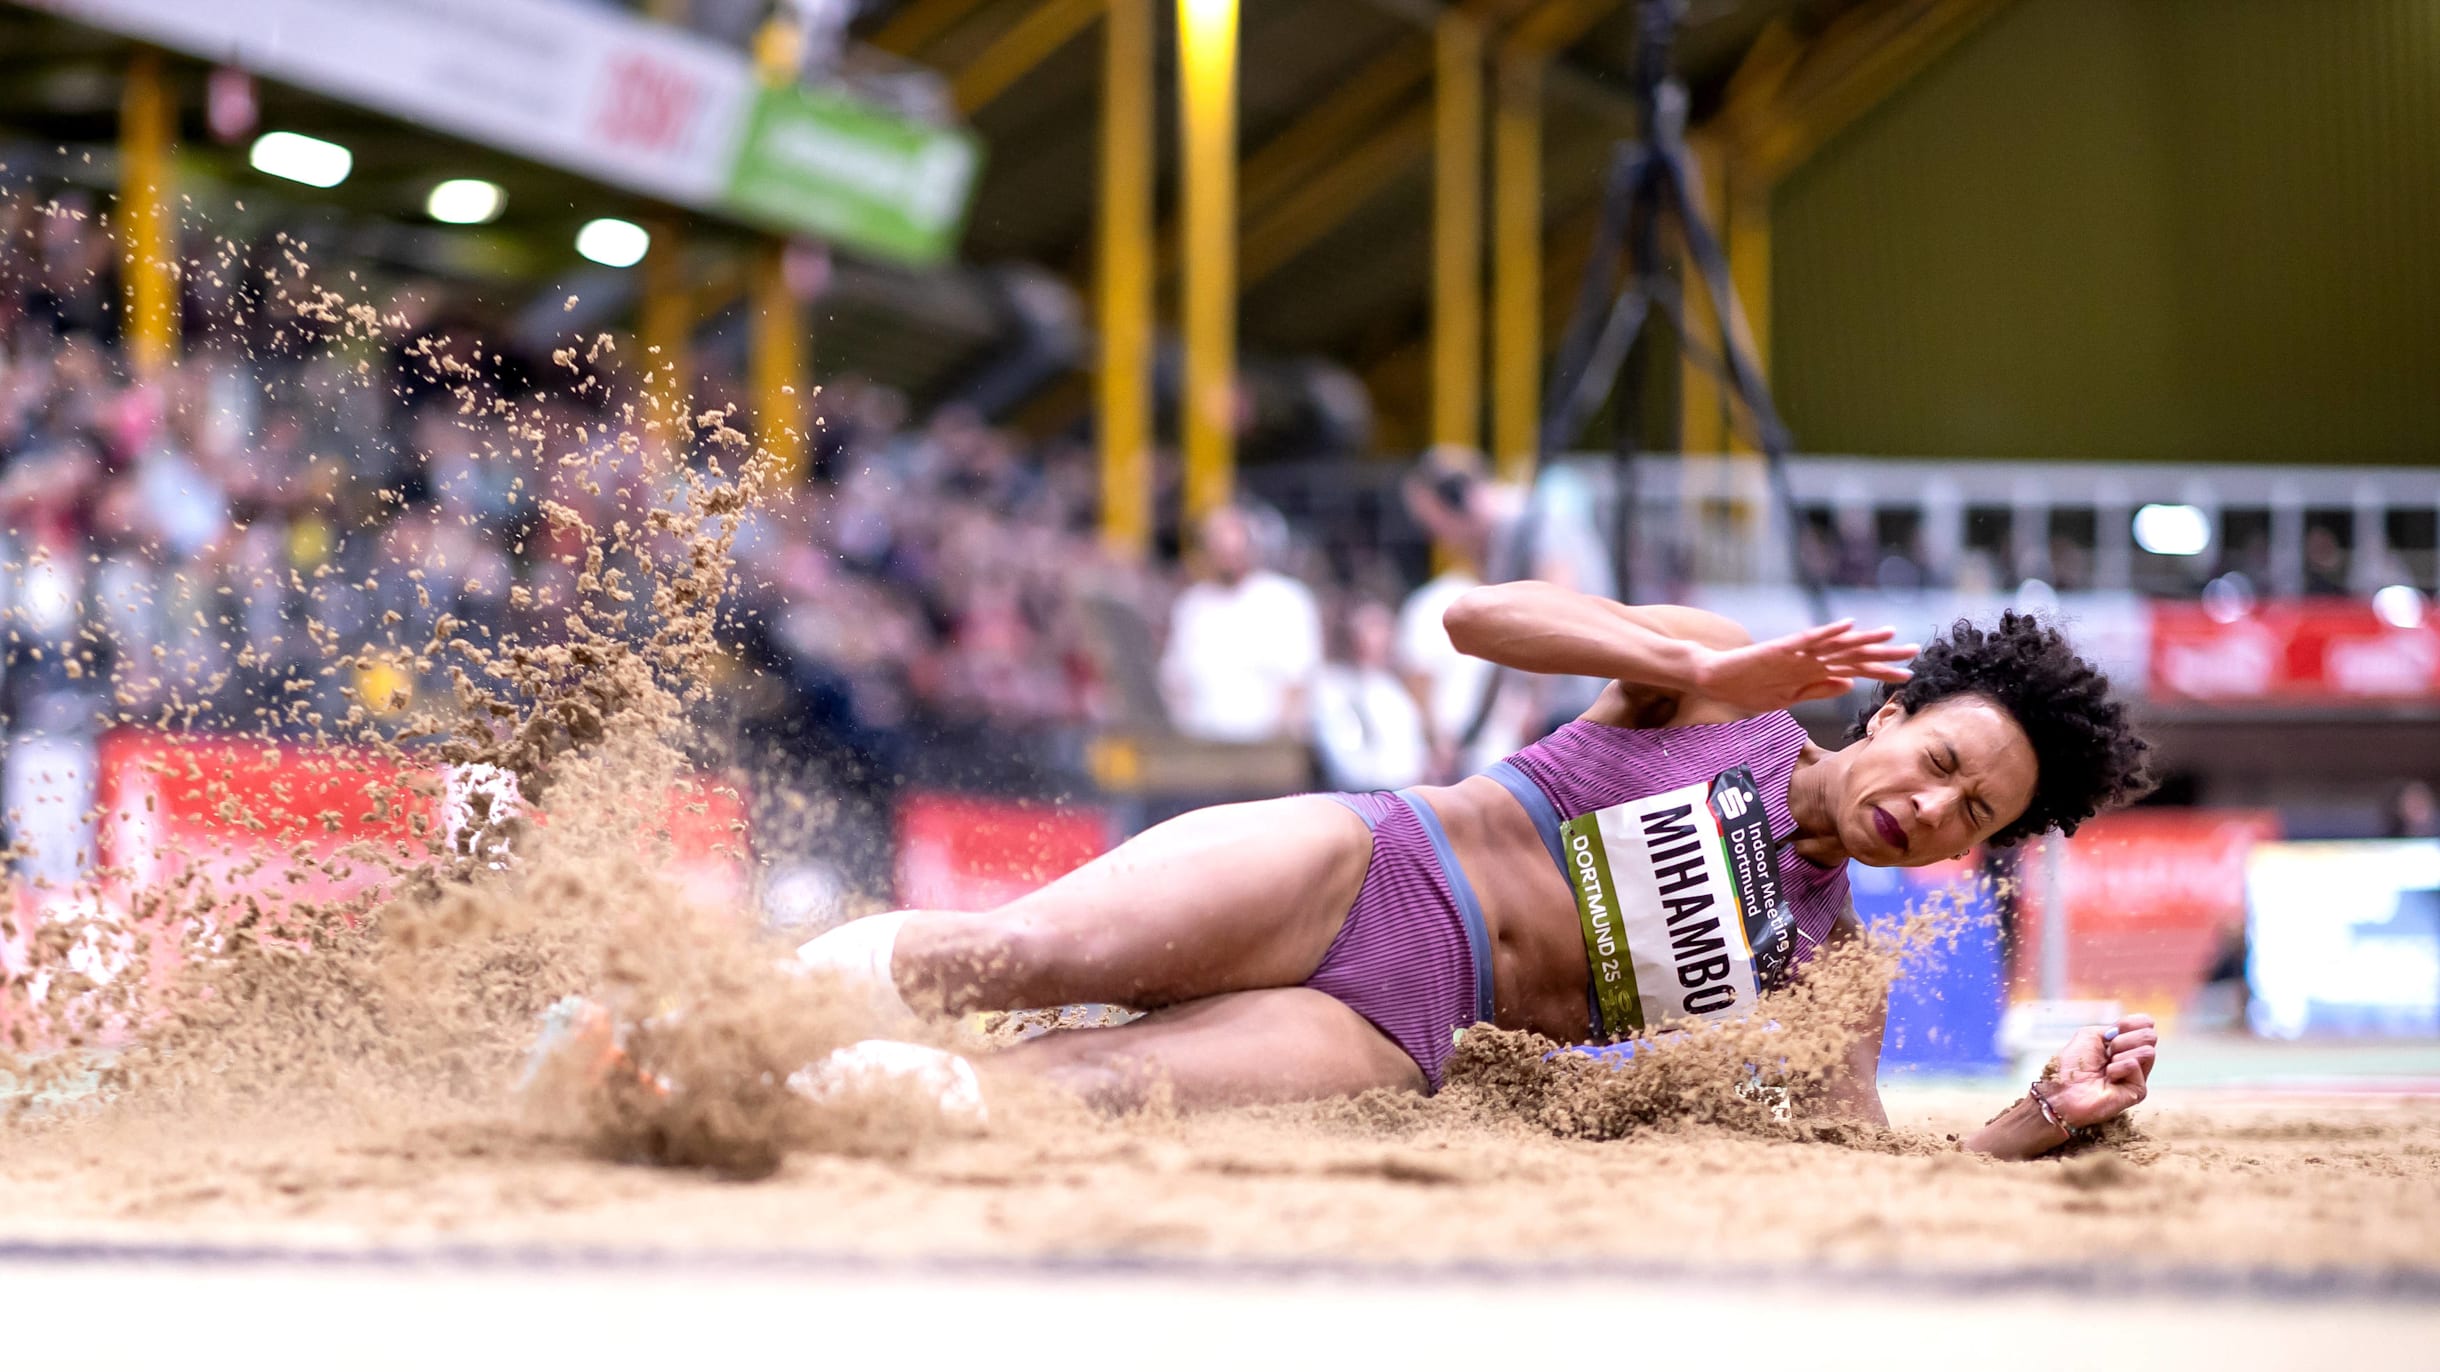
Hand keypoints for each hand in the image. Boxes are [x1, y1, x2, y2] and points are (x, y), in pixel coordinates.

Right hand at [1689, 620, 1916, 711]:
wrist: (1713, 676)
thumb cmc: (1747, 687)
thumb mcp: (1787, 697)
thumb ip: (1817, 689)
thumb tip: (1849, 685)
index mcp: (1812, 671)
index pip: (1854, 670)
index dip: (1881, 672)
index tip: (1908, 675)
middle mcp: (1809, 658)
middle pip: (1853, 656)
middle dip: (1884, 655)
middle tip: (1915, 652)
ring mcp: (1795, 653)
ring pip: (1836, 645)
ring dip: (1864, 640)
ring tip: (1890, 634)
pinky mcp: (1778, 648)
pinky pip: (1807, 640)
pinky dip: (1827, 633)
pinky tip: (1847, 626)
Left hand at [2041, 1014, 2158, 1129]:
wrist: (2062, 1090)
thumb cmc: (2071, 1065)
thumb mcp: (2090, 1036)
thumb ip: (2116, 1028)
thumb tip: (2142, 1027)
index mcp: (2123, 1044)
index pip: (2146, 1025)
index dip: (2130, 1023)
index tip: (2111, 1032)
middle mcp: (2134, 1059)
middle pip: (2150, 1036)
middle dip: (2125, 1038)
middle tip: (2108, 1051)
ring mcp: (2137, 1076)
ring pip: (2148, 1051)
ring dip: (2121, 1052)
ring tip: (2106, 1066)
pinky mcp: (2138, 1091)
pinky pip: (2136, 1065)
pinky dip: (2118, 1067)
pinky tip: (2109, 1078)